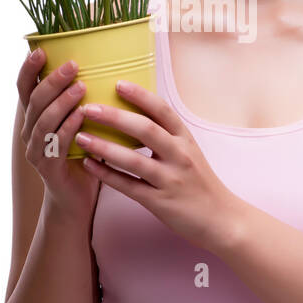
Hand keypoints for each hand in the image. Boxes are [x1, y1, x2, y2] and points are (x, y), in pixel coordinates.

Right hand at [17, 48, 99, 219]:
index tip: (40, 49)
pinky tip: (81, 117)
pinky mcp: (48, 168)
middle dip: (52, 81)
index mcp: (35, 117)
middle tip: (72, 65)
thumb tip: (106, 67)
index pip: (25, 88)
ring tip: (80, 87)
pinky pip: (56, 145)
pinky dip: (68, 128)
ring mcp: (36, 151)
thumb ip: (83, 100)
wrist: (76, 199)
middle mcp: (30, 132)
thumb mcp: (80, 123)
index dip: (28, 68)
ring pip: (43, 122)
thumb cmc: (83, 155)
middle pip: (34, 101)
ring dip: (61, 102)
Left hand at [76, 80, 240, 252]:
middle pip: (145, 130)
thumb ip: (167, 136)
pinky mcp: (160, 202)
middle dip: (114, 117)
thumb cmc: (200, 183)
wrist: (221, 219)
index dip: (141, 95)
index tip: (118, 83)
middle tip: (88, 108)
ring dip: (104, 146)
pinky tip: (89, 165)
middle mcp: (179, 156)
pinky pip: (128, 186)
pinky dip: (107, 174)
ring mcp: (170, 179)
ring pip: (133, 160)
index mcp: (186, 140)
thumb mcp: (190, 153)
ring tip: (81, 136)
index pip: (163, 110)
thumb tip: (136, 116)